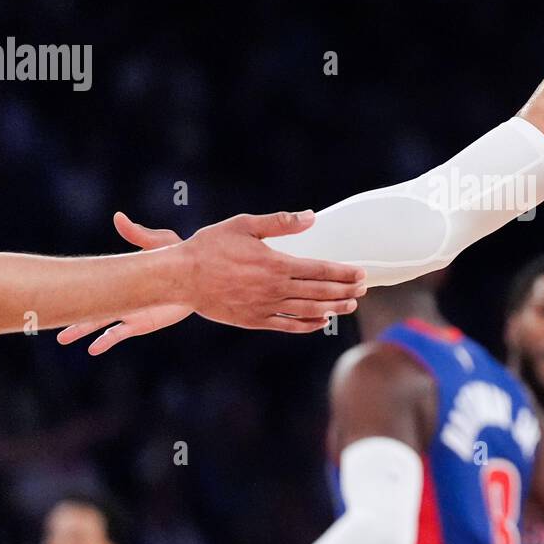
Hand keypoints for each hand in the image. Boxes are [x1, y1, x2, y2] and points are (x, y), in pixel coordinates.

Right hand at [57, 210, 365, 353]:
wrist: (180, 277)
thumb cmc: (210, 247)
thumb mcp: (244, 225)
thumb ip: (279, 223)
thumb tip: (311, 217)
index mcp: (276, 264)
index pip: (320, 269)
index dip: (344, 272)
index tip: (361, 273)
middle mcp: (275, 289)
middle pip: (320, 292)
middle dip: (345, 290)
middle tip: (363, 289)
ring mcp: (265, 308)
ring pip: (309, 311)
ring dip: (333, 308)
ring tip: (350, 305)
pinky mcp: (254, 320)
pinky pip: (288, 326)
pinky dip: (308, 324)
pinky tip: (321, 321)